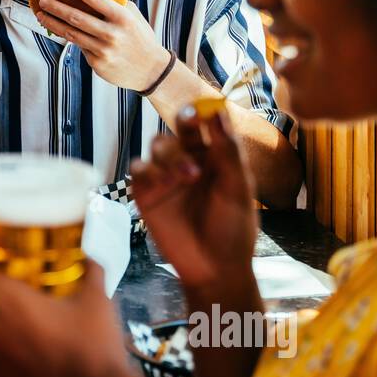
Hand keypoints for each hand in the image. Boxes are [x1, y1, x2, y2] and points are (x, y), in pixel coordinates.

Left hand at [36, 0, 170, 91]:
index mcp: (121, 17)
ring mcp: (103, 50)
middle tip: (42, 0)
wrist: (151, 70)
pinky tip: (64, 31)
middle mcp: (111, 33)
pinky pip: (81, 47)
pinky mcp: (97, 64)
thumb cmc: (141, 37)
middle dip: (55, 7)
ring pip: (72, 34)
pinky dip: (73, 38)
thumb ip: (113, 2)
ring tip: (41, 15)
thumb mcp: (132, 15)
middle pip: (76, 17)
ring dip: (53, 23)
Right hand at [130, 106, 257, 289]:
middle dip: (184, 122)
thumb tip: (219, 111)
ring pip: (158, 146)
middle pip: (179, 129)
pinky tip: (164, 184)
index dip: (205, 112)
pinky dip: (149, 171)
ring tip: (188, 176)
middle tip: (191, 121)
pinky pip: (139, 170)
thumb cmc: (233, 230)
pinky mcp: (147, 194)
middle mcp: (189, 162)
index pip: (207, 124)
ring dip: (171, 154)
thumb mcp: (238, 189)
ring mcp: (166, 177)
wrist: (214, 268)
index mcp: (215, 158)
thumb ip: (228, 152)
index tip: (207, 108)